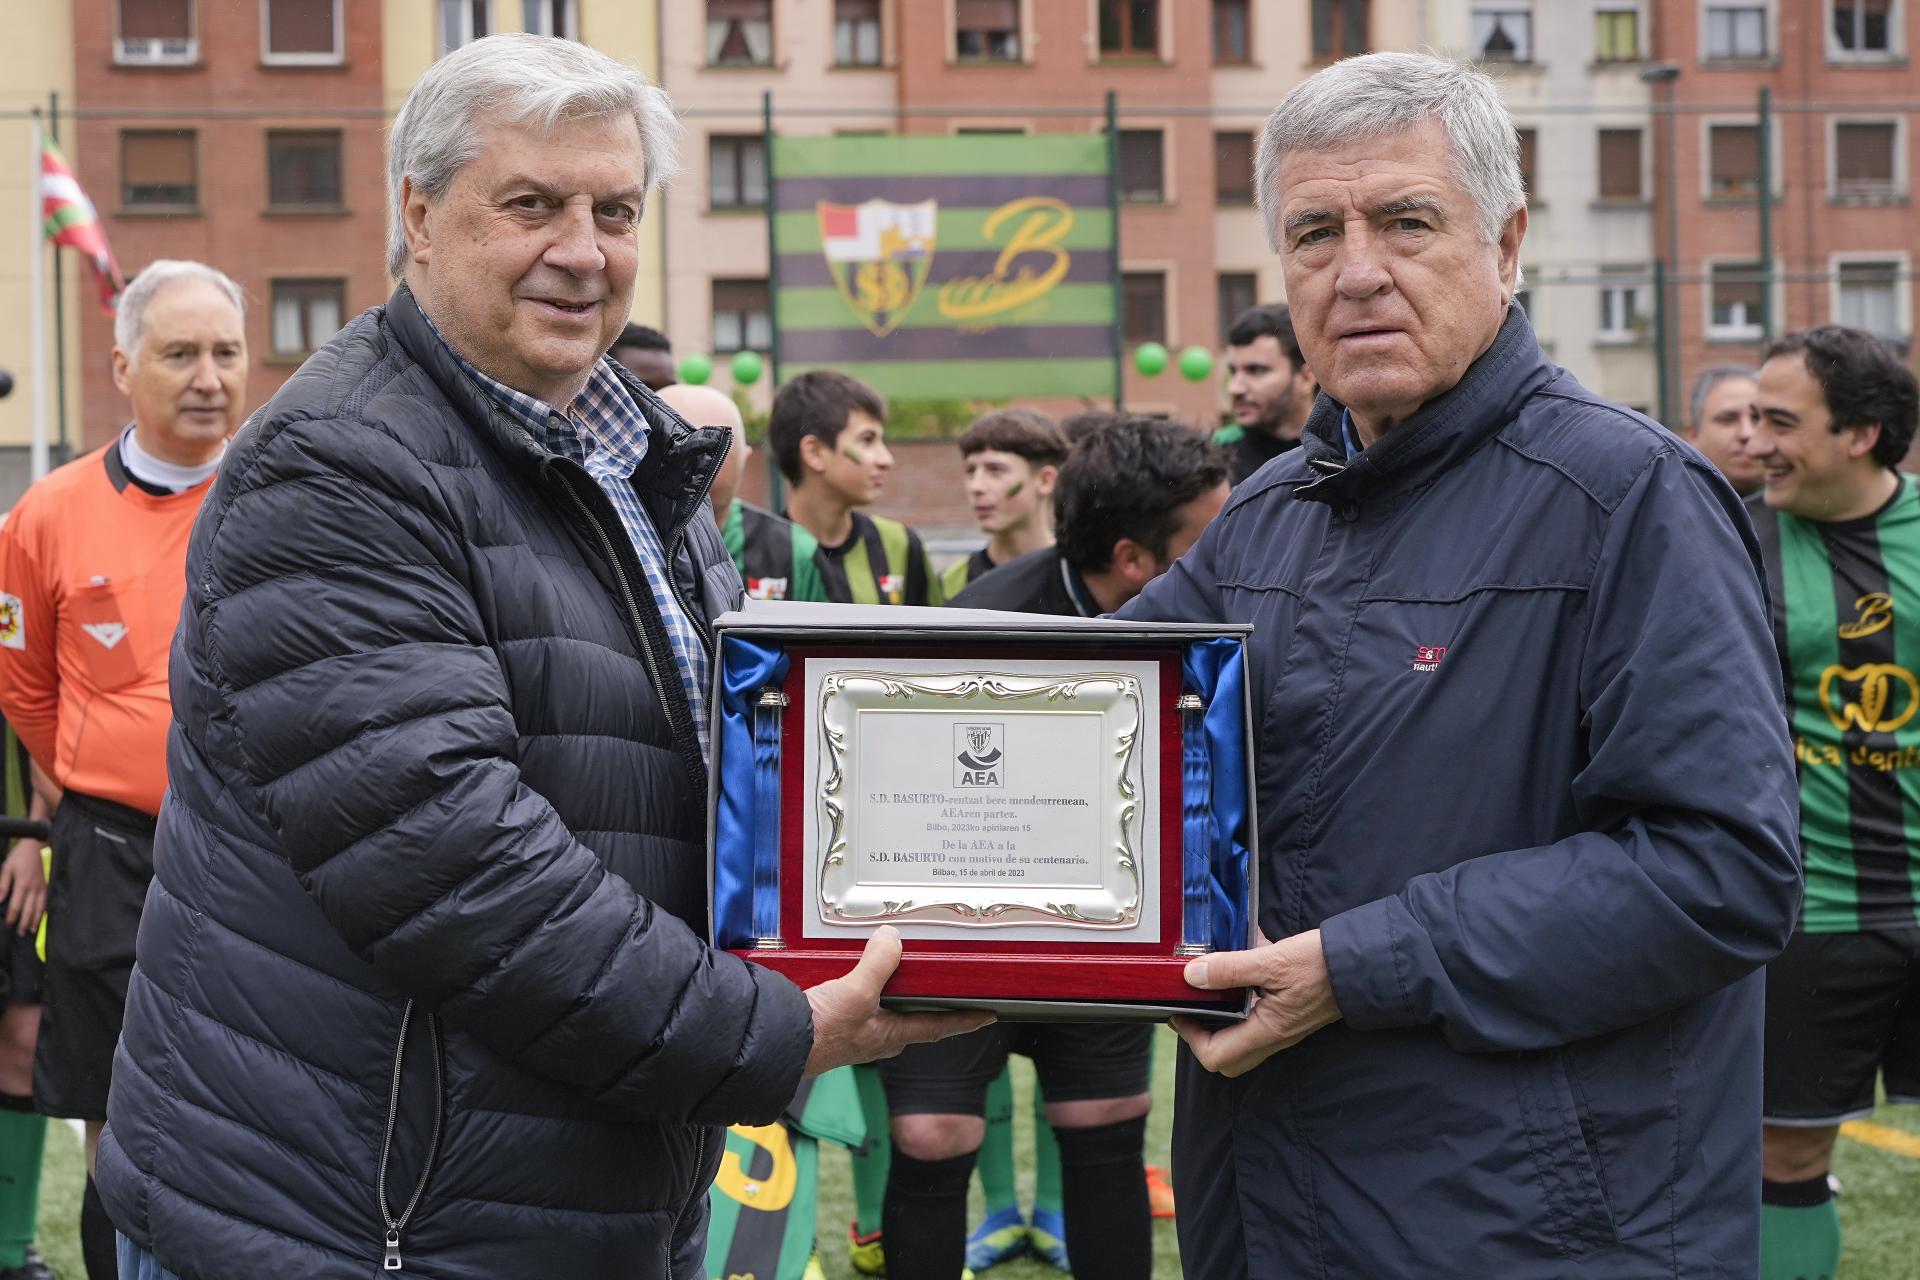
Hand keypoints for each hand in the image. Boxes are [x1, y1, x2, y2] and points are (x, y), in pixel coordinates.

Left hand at [0, 837, 46, 936]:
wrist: (35, 846)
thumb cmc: (18, 857)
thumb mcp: (7, 868)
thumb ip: (3, 885)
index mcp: (23, 884)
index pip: (17, 905)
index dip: (12, 916)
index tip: (9, 924)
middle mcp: (34, 888)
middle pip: (29, 909)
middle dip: (25, 922)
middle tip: (21, 933)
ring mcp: (41, 887)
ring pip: (39, 907)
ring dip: (35, 919)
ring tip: (32, 930)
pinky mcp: (46, 885)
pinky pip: (45, 901)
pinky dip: (43, 910)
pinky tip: (41, 917)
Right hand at [803, 926, 993, 1077]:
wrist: (776, 1043)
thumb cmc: (820, 1032)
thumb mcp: (856, 993)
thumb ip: (878, 963)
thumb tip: (892, 938)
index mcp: (892, 1034)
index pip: (939, 1026)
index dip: (966, 1019)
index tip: (990, 1015)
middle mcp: (878, 1034)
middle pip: (914, 1014)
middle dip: (929, 999)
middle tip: (947, 981)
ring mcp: (856, 1029)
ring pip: (886, 1005)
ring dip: (895, 986)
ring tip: (901, 961)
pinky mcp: (835, 1019)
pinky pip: (859, 998)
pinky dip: (866, 981)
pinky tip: (859, 965)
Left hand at [1170, 928, 1342, 1077]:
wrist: (1362, 964)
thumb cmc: (1321, 964)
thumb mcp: (1272, 960)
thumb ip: (1231, 969)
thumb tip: (1192, 976)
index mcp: (1267, 1030)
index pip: (1216, 1057)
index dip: (1191, 1038)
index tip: (1180, 1012)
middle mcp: (1274, 1037)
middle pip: (1227, 1059)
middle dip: (1202, 1038)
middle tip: (1191, 1007)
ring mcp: (1282, 1029)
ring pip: (1241, 1043)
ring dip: (1220, 1023)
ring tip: (1208, 992)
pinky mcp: (1288, 1016)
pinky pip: (1256, 1023)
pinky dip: (1240, 1007)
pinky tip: (1237, 978)